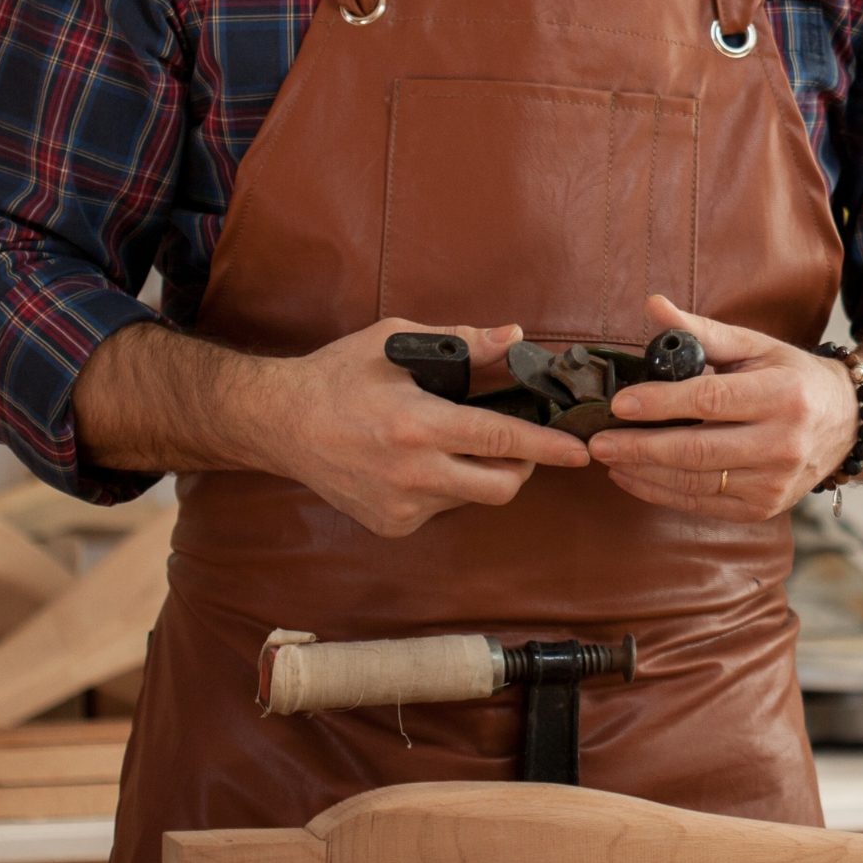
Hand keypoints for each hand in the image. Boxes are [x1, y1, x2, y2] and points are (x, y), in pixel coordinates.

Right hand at [275, 317, 590, 536]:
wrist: (281, 423)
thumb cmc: (340, 374)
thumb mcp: (398, 343)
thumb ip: (462, 344)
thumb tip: (515, 337)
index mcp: (417, 425)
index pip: (501, 440)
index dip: (547, 447)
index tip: (580, 451)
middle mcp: (412, 475)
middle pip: (500, 486)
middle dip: (523, 465)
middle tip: (519, 439)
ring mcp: (401, 508)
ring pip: (471, 497)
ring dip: (480, 472)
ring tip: (455, 438)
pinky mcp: (391, 525)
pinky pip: (441, 508)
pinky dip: (447, 485)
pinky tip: (420, 459)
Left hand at [588, 295, 858, 521]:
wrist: (844, 423)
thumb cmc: (790, 377)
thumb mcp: (754, 345)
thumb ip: (702, 331)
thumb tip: (653, 305)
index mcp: (782, 395)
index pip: (710, 401)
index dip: (661, 403)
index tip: (620, 403)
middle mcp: (783, 443)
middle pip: (699, 451)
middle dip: (641, 448)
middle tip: (598, 441)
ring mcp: (775, 483)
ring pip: (696, 483)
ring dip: (644, 473)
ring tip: (609, 458)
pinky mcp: (764, 509)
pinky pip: (704, 504)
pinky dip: (662, 493)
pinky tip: (634, 478)